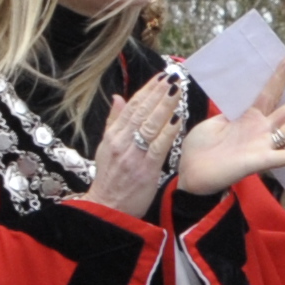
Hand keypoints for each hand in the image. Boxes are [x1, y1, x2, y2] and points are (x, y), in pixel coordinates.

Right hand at [86, 78, 178, 216]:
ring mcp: (133, 155)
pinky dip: (168, 132)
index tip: (160, 77)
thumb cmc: (110, 177)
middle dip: (158, 93)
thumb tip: (118, 97)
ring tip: (178, 91)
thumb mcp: (106, 147)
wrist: (107, 206)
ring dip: (165, 106)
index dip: (147, 90)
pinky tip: (178, 119)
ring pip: (150, 125)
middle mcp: (121, 142)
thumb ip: (114, 122)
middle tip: (173, 77)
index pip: (132, 107)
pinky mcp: (145, 169)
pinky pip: (158, 147)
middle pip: (141, 112)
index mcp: (113, 135)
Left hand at [183, 64, 284, 197]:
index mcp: (248, 119)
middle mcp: (261, 130)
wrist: (189, 173)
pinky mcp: (260, 161)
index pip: (268, 93)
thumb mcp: (214, 123)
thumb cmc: (199, 149)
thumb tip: (240, 101)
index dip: (278, 76)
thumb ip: (231, 113)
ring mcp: (263, 145)